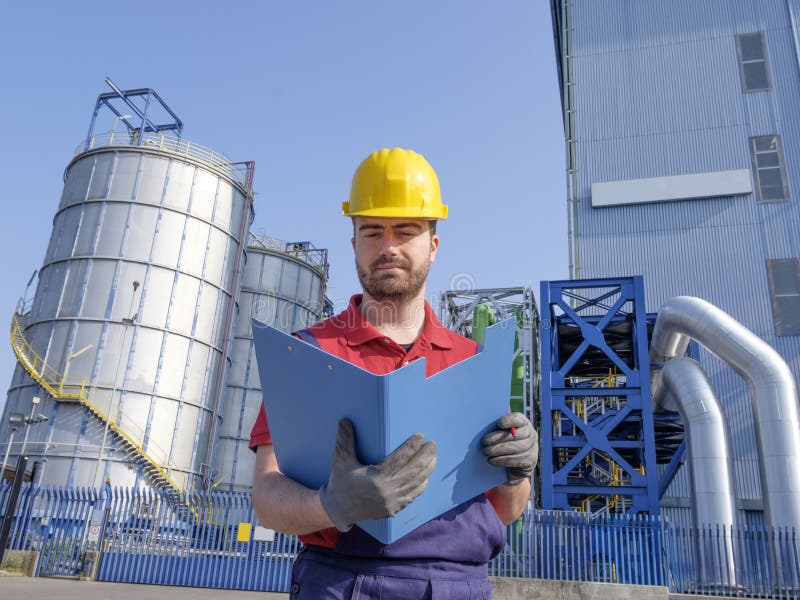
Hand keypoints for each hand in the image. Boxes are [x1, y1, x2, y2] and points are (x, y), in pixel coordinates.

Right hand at [319, 419, 436, 531]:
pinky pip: (412, 496)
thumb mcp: (340, 461)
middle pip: (413, 471)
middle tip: (433, 444)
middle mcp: (387, 491)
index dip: (412, 447)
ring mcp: (392, 502)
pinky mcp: (394, 509)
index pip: (400, 459)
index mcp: (376, 478)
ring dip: (427, 470)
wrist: (339, 511)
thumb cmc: (340, 482)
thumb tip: (344, 420)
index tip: (421, 436)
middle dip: (425, 456)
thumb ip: (344, 440)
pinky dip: (421, 485)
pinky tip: (426, 476)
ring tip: (433, 457)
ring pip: (415, 484)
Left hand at [481, 412, 537, 485]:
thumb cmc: (504, 444)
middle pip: (515, 435)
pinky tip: (491, 460)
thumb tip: (482, 420)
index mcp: (523, 423)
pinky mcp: (531, 461)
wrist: (513, 465)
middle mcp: (531, 434)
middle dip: (498, 438)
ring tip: (485, 452)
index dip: (509, 420)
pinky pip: (516, 460)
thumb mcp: (501, 433)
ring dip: (498, 450)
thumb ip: (497, 427)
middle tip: (484, 441)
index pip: (518, 419)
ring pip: (516, 448)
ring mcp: (533, 448)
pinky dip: (502, 460)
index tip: (499, 424)